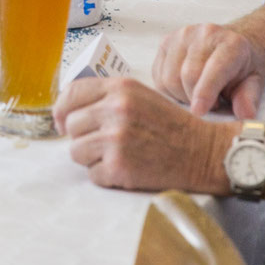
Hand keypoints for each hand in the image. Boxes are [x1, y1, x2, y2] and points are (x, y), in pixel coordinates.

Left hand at [54, 78, 226, 192]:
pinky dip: (106, 176)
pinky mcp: (118, 166)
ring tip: (118, 155)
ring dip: (92, 158)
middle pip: (70, 125)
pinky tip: (128, 168)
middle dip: (82, 137)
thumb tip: (67, 113)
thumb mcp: (140, 96)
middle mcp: (115, 110)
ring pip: (76, 151)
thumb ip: (106, 98)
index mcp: (120, 88)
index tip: (63, 121)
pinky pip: (92, 174)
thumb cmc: (171, 126)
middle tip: (105, 143)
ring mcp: (115, 139)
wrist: (202, 153)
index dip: (62, 109)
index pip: (71, 93)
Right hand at [152, 0, 264, 116]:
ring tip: (198, 93)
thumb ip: (249, 98)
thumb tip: (245, 115)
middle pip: (187, 76)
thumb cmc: (240, 68)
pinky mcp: (165, 42)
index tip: (198, 111)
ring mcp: (181, 35)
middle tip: (212, 104)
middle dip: (195, 98)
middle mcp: (204, 33)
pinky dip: (169, 89)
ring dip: (181, 95)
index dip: (205, 92)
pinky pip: (158, 76)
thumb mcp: (253, 83)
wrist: (228, 44)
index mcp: (231, 43)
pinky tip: (184, 86)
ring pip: (169, 78)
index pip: (214, 69)